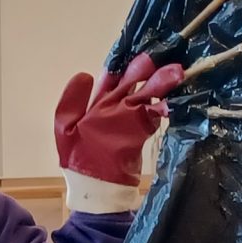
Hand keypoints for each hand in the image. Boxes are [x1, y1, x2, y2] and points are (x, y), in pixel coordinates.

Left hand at [54, 53, 181, 188]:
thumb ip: (73, 101)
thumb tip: (85, 73)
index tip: (131, 52)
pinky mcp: (140, 136)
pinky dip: (161, 110)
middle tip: (156, 59)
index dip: (120, 67)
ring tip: (174, 73)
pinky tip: (170, 102)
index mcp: (95, 106)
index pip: (110, 80)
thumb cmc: (79, 159)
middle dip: (143, 73)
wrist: (96, 190)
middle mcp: (113, 110)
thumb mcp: (66, 127)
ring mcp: (128, 122)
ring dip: (158, 87)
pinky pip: (153, 118)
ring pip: (145, 99)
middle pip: (131, 87)